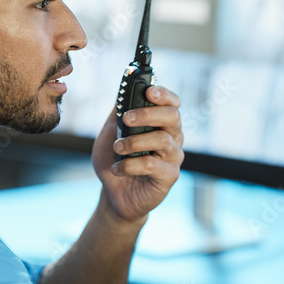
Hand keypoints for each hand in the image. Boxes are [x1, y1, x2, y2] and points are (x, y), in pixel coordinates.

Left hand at [92, 86, 183, 222]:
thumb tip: (122, 90)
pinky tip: (117, 169)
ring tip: (117, 148)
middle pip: (172, 116)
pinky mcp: (169, 176)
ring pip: (162, 140)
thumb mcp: (111, 131)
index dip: (164, 94)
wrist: (113, 192)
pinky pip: (152, 165)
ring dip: (134, 142)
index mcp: (160, 123)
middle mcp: (172, 137)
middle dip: (148, 114)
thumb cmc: (114, 159)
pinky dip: (130, 165)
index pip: (172, 103)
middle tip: (127, 118)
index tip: (149, 91)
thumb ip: (117, 112)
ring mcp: (173, 157)